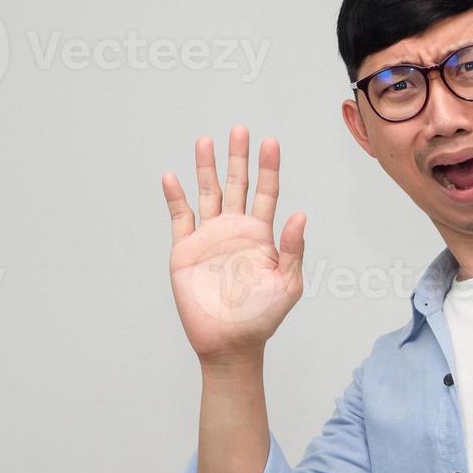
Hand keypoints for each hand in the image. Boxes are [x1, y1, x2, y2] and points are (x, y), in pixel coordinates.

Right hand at [162, 126, 305, 362]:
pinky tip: (172, 175)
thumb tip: (300, 215)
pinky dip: (174, 197)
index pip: (266, 193)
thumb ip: (292, 249)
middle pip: (236, 185)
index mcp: (260, 235)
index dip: (268, 168)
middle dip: (238, 158)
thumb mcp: (287, 284)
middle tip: (240, 130)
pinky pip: (179, 217)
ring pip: (207, 194)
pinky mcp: (185, 250)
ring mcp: (209, 237)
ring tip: (205, 140)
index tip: (270, 143)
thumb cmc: (262, 317)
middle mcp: (234, 230)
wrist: (230, 343)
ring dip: (206, 168)